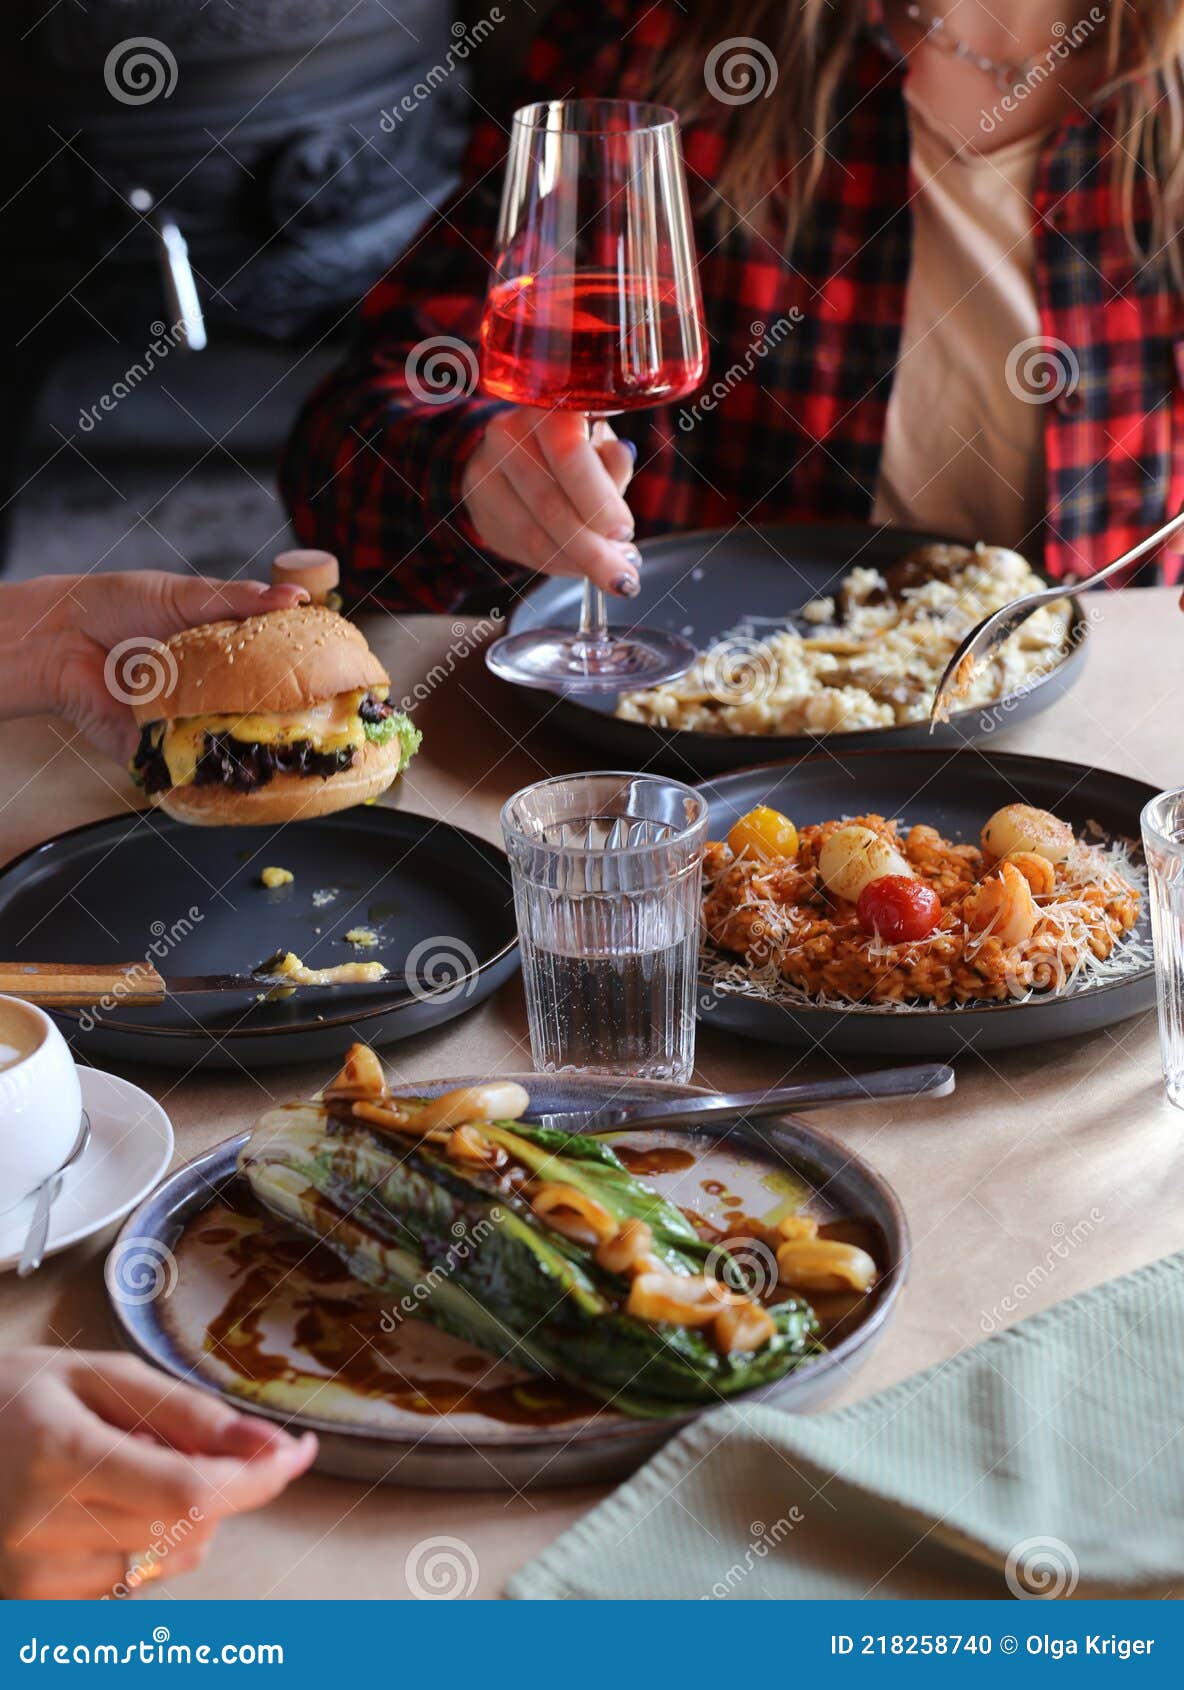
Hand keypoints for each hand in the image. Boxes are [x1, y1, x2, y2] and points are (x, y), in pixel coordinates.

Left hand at [0, 571, 310, 763]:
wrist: (59, 637)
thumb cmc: (119, 605)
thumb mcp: (187, 596)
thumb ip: (240, 600)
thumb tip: (297, 598)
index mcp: (223, 656)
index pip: (276, 672)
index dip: (309, 681)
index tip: (346, 685)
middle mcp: (211, 695)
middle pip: (262, 718)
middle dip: (294, 730)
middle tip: (333, 731)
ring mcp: (188, 726)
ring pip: (232, 750)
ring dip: (261, 760)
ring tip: (301, 766)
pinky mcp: (158, 753)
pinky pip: (189, 773)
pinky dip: (212, 781)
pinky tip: (245, 787)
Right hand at [0, 1347, 316, 1598]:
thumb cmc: (9, 1399)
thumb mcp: (95, 1376)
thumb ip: (187, 1412)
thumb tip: (272, 1445)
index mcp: (56, 1459)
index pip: (189, 1492)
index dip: (257, 1478)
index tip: (298, 1451)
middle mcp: (39, 1534)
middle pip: (189, 1529)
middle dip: (215, 1482)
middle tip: (167, 1438)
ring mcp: (29, 1586)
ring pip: (168, 1562)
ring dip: (176, 1516)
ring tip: (113, 1469)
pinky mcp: (29, 1614)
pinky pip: (129, 1585)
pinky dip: (138, 1544)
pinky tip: (92, 1507)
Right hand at [461, 410, 640, 595]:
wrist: (510, 452)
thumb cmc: (567, 450)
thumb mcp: (599, 446)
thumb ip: (612, 461)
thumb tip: (622, 464)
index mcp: (547, 408)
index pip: (570, 455)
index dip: (599, 500)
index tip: (624, 530)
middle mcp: (508, 433)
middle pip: (550, 505)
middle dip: (593, 548)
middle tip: (622, 574)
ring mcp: (485, 470)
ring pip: (535, 534)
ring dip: (577, 562)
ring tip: (608, 574)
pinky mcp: (476, 504)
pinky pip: (521, 547)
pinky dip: (558, 564)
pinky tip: (579, 566)